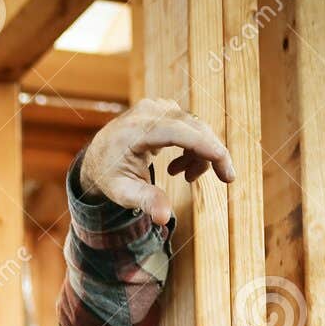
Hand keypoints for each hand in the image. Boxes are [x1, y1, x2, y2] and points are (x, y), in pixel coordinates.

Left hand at [79, 97, 235, 226]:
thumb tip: (163, 218)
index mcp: (136, 130)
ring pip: (195, 127)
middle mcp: (149, 111)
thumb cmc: (109, 176)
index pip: (180, 132)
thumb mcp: (123, 193)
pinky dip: (192, 147)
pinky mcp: (164, 110)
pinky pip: (189, 126)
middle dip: (212, 154)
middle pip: (194, 127)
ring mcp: (158, 107)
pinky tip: (178, 167)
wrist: (97, 157)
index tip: (226, 168)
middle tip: (226, 178)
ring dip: (199, 154)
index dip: (207, 148)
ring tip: (185, 176)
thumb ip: (145, 201)